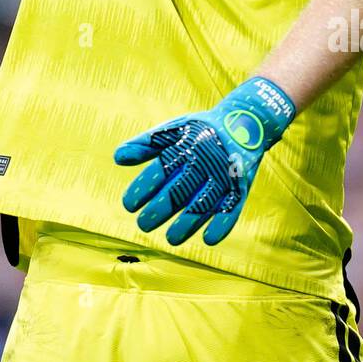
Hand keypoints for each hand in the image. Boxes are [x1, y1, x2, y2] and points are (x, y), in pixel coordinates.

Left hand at [113, 76, 295, 246]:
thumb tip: (117, 158)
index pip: (159, 171)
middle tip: (143, 224)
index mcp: (184, 146)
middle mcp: (204, 161)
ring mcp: (224, 176)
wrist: (245, 122)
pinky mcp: (241, 187)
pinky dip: (221, 226)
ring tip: (170, 238)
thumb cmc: (199, 131)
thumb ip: (144, 144)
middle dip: (158, 211)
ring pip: (203, 206)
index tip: (128, 205)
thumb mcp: (172, 130)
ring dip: (186, 226)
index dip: (142, 190)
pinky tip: (208, 239)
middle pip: (179, 192)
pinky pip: (232, 209)